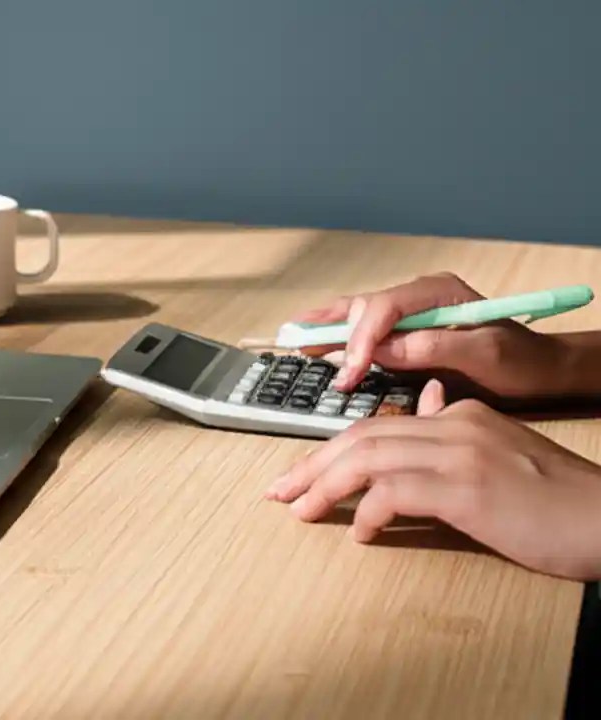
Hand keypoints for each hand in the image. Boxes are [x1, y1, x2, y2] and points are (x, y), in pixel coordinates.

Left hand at [266, 382, 600, 579]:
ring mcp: (462, 453)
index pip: (378, 425)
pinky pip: (396, 492)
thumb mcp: (499, 457)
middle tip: (279, 492)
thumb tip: (415, 413)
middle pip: (363, 437)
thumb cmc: (556, 500)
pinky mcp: (469, 489)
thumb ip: (454, 439)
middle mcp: (457, 425)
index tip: (301, 475)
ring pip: (369, 458)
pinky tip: (361, 534)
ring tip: (302, 512)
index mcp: (461, 415)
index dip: (332, 451)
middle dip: (313, 465)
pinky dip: (368, 512)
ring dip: (326, 487)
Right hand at [294, 272, 568, 398]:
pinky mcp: (407, 331)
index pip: (386, 306)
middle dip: (339, 335)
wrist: (540, 370)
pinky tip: (312, 338)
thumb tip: (384, 349)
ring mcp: (411, 313)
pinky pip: (365, 327)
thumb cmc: (520, 362)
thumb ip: (433, 346)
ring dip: (327, 328)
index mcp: (439, 293)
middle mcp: (420, 296)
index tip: (351, 372)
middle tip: (313, 360)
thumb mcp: (484, 355)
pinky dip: (337, 333)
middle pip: (365, 307)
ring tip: (294, 338)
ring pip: (358, 313)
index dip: (362, 338)